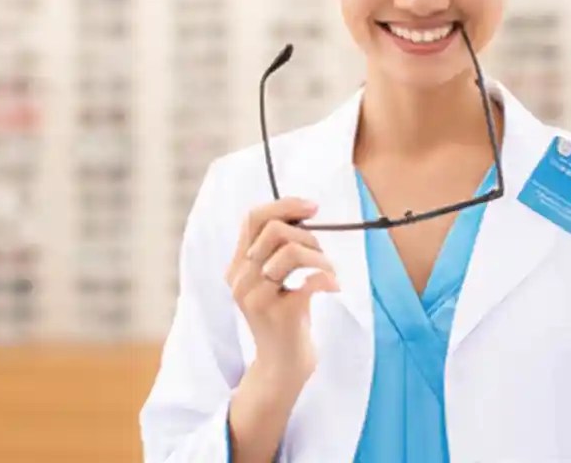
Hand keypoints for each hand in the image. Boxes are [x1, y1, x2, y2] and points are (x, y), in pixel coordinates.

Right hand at [226, 197, 338, 384]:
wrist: (282, 365)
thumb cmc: (285, 317)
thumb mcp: (274, 279)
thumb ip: (277, 248)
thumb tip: (304, 211)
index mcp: (237, 266)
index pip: (252, 218)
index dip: (284, 205)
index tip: (313, 208)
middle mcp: (240, 279)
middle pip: (275, 231)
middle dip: (308, 236)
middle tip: (321, 256)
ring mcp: (256, 297)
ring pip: (292, 252)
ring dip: (320, 257)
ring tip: (329, 272)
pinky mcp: (278, 314)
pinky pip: (309, 280)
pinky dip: (328, 278)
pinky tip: (334, 286)